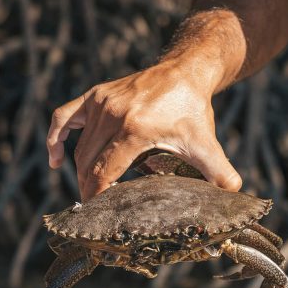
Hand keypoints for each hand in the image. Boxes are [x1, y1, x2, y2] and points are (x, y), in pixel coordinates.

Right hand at [46, 62, 241, 199]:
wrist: (185, 71)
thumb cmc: (193, 109)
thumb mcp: (206, 143)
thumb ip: (219, 172)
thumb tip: (232, 197)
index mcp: (134, 129)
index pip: (103, 172)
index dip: (96, 197)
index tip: (96, 216)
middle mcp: (112, 114)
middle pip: (87, 163)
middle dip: (87, 190)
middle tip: (94, 211)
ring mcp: (101, 103)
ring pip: (79, 146)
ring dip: (80, 171)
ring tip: (88, 193)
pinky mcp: (95, 95)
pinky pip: (64, 117)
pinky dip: (56, 138)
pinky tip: (55, 158)